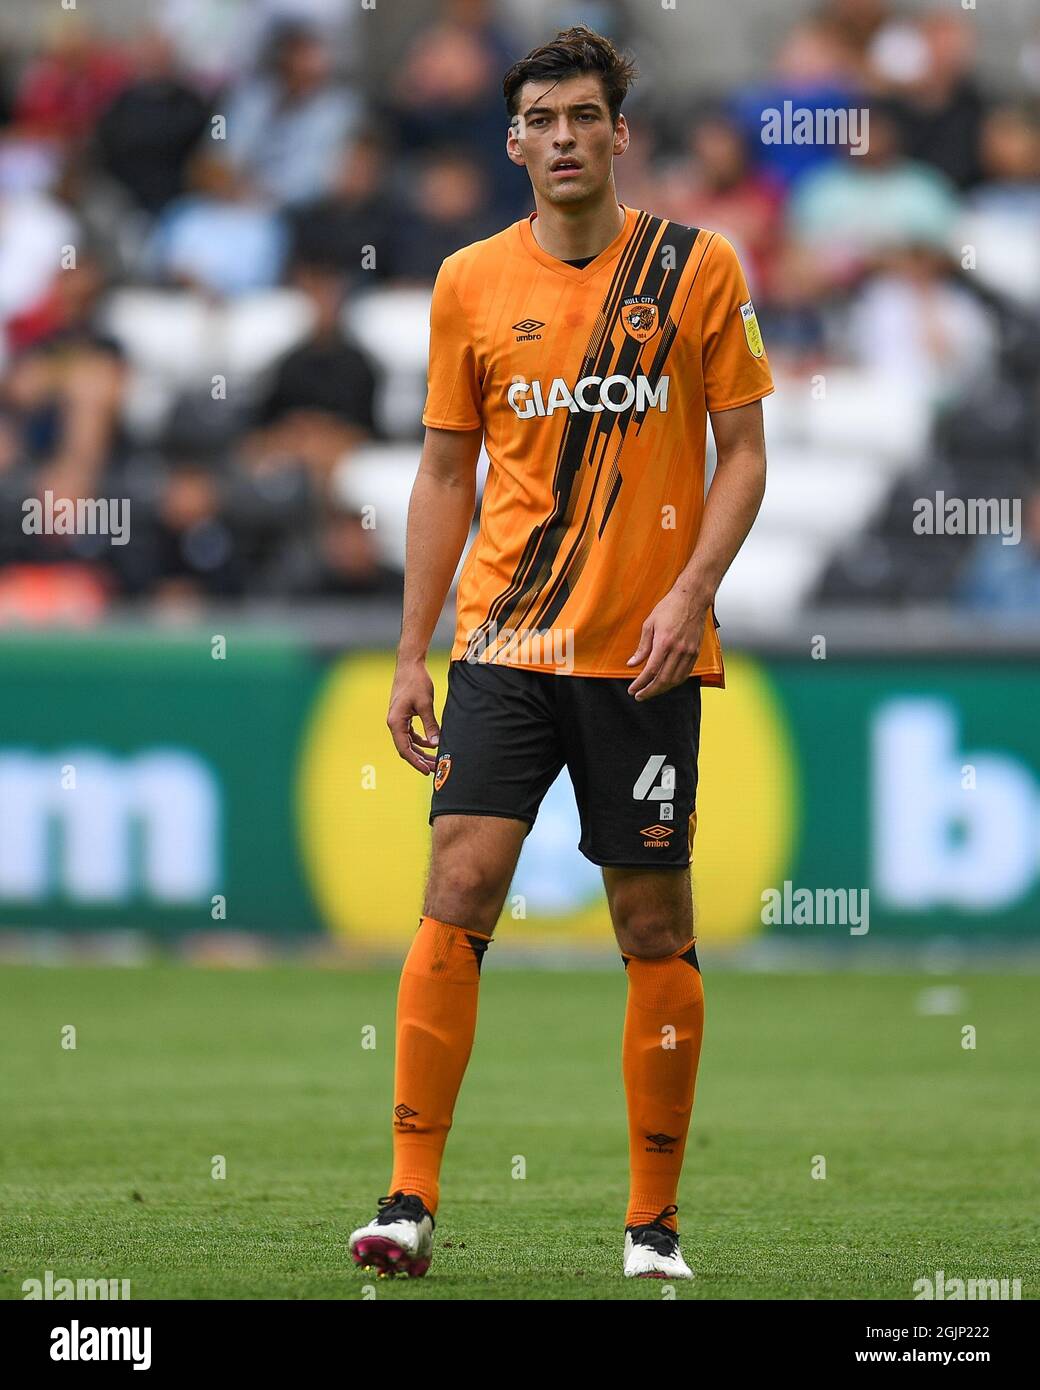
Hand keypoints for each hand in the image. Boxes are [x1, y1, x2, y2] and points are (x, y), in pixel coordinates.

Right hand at [387, 657, 440, 772]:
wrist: (409, 665)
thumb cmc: (416, 682)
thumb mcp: (425, 704)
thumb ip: (430, 725)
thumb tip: (436, 743)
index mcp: (396, 722)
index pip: (404, 749)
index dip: (415, 762)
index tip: (426, 771)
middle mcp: (394, 723)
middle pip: (406, 748)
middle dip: (420, 760)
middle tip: (435, 769)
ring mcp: (398, 719)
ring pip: (409, 742)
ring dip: (421, 752)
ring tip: (435, 760)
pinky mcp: (404, 716)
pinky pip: (411, 734)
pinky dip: (420, 740)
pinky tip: (432, 744)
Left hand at [626, 582, 709, 700]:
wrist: (692, 598)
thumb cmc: (669, 608)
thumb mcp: (649, 624)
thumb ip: (642, 647)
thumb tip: (631, 664)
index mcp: (664, 643)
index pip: (650, 671)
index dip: (640, 684)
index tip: (632, 690)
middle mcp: (678, 650)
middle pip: (663, 680)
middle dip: (650, 691)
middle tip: (639, 696)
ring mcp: (689, 652)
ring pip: (676, 680)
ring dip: (662, 689)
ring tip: (651, 691)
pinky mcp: (696, 652)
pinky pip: (685, 673)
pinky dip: (675, 682)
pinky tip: (666, 683)